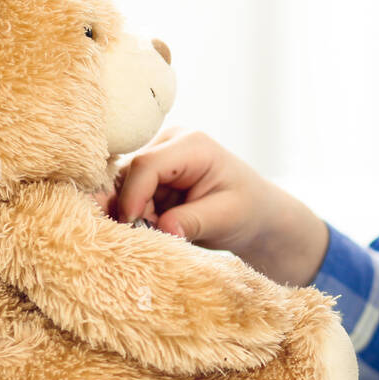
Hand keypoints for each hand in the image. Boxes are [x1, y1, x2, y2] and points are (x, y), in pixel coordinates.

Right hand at [91, 126, 331, 286]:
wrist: (254, 212)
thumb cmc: (246, 209)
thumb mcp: (226, 217)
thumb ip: (193, 221)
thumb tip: (164, 228)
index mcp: (193, 145)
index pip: (147, 164)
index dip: (133, 195)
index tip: (133, 226)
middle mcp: (171, 143)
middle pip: (129, 174)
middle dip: (132, 208)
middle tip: (150, 236)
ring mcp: (159, 157)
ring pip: (124, 186)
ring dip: (135, 214)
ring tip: (162, 232)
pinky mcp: (151, 174)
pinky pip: (128, 195)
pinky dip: (137, 215)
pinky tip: (156, 227)